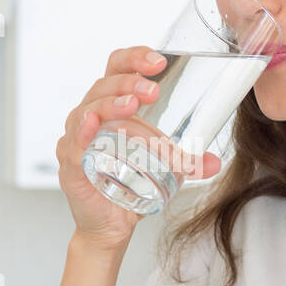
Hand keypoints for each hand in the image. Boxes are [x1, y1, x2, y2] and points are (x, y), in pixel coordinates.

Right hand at [55, 45, 221, 248]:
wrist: (111, 227)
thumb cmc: (130, 188)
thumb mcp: (166, 170)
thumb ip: (188, 162)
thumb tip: (214, 161)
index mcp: (110, 107)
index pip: (116, 69)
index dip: (134, 58)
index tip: (158, 61)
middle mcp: (89, 118)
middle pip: (102, 86)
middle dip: (128, 82)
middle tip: (153, 90)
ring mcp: (76, 141)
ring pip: (87, 110)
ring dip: (110, 103)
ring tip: (132, 105)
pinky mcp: (71, 167)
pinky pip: (72, 145)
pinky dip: (81, 132)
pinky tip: (92, 125)